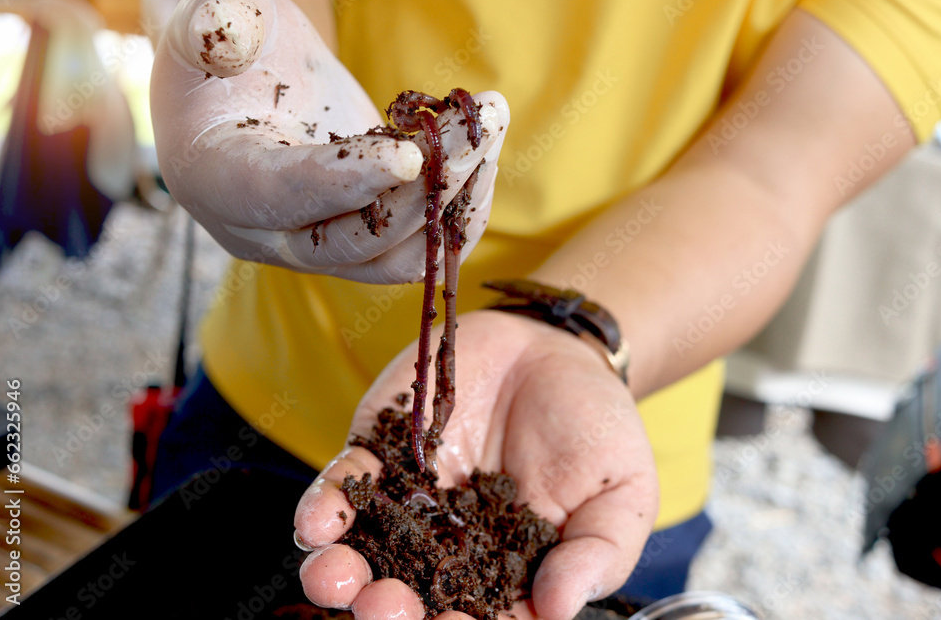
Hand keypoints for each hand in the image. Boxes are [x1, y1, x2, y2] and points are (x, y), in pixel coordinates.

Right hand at [150, 0, 507, 282]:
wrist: (253, 73)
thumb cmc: (230, 40)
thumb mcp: (215, 17)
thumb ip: (216, 23)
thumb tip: (226, 27)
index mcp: (218, 181)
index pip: (283, 194)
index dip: (346, 180)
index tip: (411, 154)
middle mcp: (267, 232)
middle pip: (354, 241)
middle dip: (426, 190)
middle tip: (483, 126)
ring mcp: (317, 243)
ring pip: (396, 256)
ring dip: (455, 202)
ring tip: (493, 128)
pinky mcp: (361, 238)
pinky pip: (417, 250)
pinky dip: (458, 213)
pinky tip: (486, 157)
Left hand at [293, 310, 658, 619]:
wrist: (558, 349)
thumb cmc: (596, 427)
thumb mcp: (621, 492)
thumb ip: (598, 553)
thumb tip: (557, 609)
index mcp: (507, 572)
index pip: (476, 617)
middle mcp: (448, 547)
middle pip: (406, 595)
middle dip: (386, 610)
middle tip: (383, 608)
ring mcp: (409, 502)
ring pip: (360, 552)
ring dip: (338, 574)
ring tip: (334, 578)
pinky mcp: (380, 451)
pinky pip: (344, 485)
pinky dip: (325, 506)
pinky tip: (318, 522)